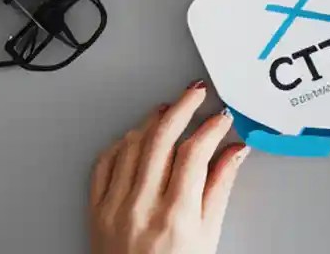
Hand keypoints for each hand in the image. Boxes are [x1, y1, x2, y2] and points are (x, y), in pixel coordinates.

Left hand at [89, 81, 249, 253]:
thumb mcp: (207, 235)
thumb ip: (219, 188)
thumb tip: (234, 152)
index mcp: (175, 214)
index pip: (193, 153)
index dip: (210, 127)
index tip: (221, 117)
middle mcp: (141, 207)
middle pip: (161, 139)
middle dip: (182, 108)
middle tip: (195, 93)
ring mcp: (114, 207)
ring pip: (131, 146)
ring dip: (152, 121)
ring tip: (169, 110)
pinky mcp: (95, 210)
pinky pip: (105, 164)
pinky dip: (121, 144)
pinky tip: (136, 137)